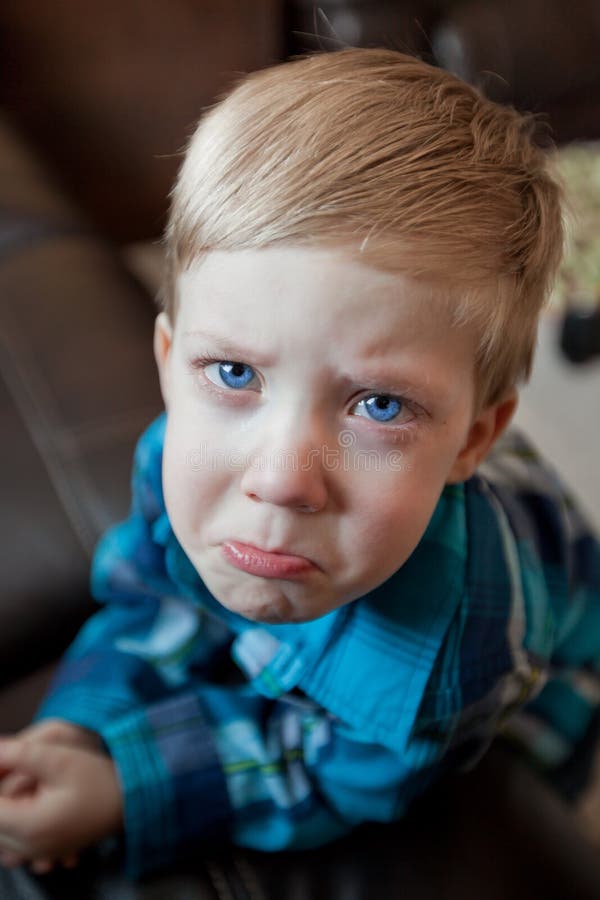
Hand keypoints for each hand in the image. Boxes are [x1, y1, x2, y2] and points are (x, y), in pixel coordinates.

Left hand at [0, 734, 122, 872]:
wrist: (131, 801)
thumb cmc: (100, 780)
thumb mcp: (61, 759)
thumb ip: (21, 754)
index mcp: (29, 825)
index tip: (6, 761)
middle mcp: (29, 847)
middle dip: (3, 792)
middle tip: (11, 764)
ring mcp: (36, 854)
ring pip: (3, 833)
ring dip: (7, 808)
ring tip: (26, 783)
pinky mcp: (44, 853)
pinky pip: (15, 843)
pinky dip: (15, 824)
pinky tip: (27, 804)